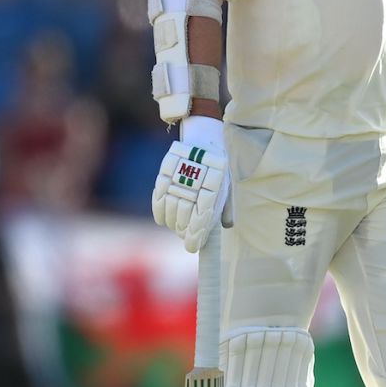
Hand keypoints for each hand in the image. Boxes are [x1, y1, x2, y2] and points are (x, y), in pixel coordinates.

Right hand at [152, 116, 230, 253]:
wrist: (203, 139)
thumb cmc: (218, 167)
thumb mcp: (227, 186)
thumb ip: (226, 207)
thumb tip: (226, 226)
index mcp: (212, 192)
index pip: (200, 222)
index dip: (194, 238)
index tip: (192, 247)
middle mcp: (193, 188)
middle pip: (183, 219)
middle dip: (184, 232)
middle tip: (186, 236)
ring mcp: (177, 182)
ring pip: (170, 211)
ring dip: (173, 223)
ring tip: (177, 227)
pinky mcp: (164, 175)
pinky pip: (158, 199)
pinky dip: (160, 212)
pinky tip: (163, 220)